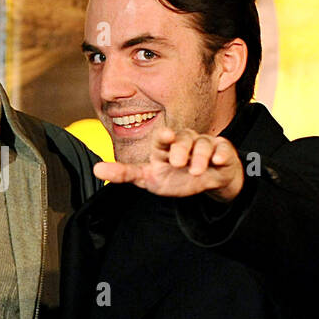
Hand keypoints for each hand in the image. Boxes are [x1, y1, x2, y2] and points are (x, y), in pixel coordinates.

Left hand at [93, 128, 244, 201]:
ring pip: (202, 144)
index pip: (162, 139)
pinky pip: (223, 150)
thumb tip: (96, 170)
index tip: (163, 136)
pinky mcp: (222, 151)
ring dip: (199, 156)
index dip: (163, 137)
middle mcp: (184, 142)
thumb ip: (124, 174)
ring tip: (195, 170)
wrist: (208, 182)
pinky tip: (217, 160)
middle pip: (183, 139)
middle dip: (180, 148)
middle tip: (178, 162)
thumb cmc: (175, 177)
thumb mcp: (149, 179)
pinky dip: (220, 154)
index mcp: (165, 147)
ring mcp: (204, 145)